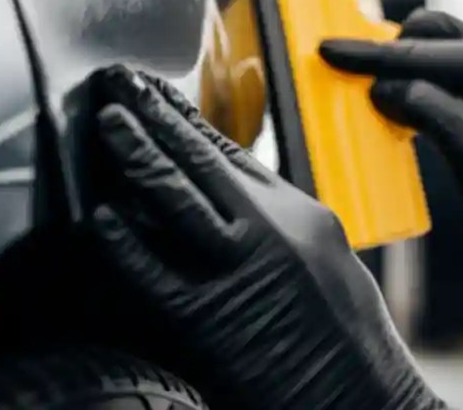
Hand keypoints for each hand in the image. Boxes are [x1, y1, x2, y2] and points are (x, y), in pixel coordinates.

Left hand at [91, 66, 445, 409]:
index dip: (187, 117)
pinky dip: (124, 243)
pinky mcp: (207, 323)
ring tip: (107, 123)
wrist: (362, 403)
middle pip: (200, 161)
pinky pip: (153, 274)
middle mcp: (271, 234)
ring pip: (176, 200)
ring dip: (135, 156)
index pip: (234, 152)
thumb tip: (232, 194)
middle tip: (119, 84)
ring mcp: (237, 275)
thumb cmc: (351, 344)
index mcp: (301, 216)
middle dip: (155, 118)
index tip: (157, 92)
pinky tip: (101, 217)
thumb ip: (282, 224)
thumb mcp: (329, 263)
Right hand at [320, 10, 462, 270]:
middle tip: (354, 74)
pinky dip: (432, 81)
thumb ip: (422, 108)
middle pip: (435, 32)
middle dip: (393, 51)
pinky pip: (461, 68)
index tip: (327, 48)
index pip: (425, 52)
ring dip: (413, 67)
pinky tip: (415, 103)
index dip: (371, 55)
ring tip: (382, 93)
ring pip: (447, 47)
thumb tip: (380, 87)